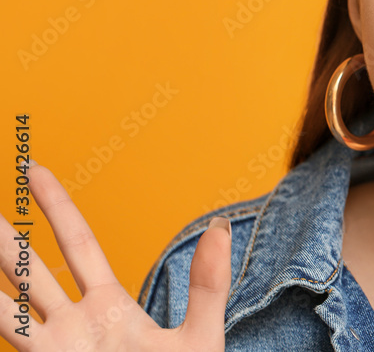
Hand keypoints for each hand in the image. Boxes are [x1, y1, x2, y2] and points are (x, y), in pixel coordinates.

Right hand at [0, 163, 230, 350]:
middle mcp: (70, 327)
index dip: (55, 208)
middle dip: (2, 236)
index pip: (75, 245)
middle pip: (26, 270)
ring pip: (5, 308)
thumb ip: (207, 286)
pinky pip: (7, 341)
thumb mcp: (200, 338)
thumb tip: (221, 229)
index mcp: (107, 307)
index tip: (35, 170)